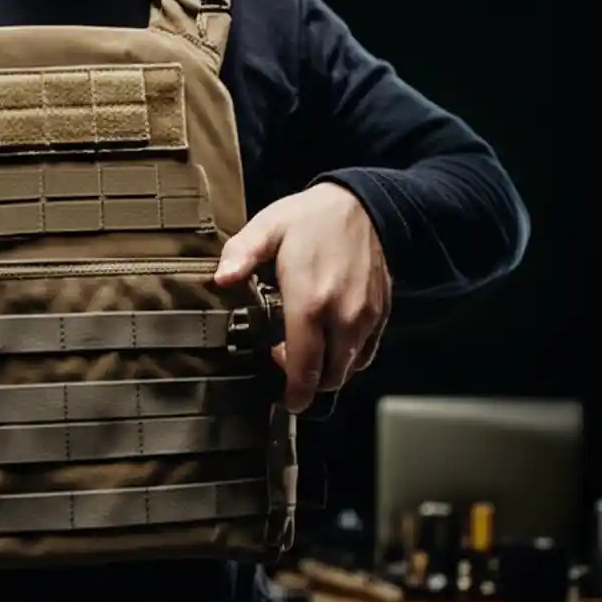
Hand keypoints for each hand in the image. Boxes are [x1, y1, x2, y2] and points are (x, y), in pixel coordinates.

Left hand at [215, 181, 391, 412]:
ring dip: (326, 371)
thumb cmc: (310, 218)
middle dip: (306, 382)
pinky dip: (348, 359)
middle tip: (284, 364)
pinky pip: (366, 353)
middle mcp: (343, 316)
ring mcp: (366, 316)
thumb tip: (221, 279)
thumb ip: (241, 255)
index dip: (294, 390)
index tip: (284, 398)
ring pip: (349, 368)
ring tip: (304, 351)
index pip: (304, 366)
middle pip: (328, 376)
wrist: (362, 204)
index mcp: (311, 302)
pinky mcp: (381, 313)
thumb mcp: (267, 228)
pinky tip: (328, 343)